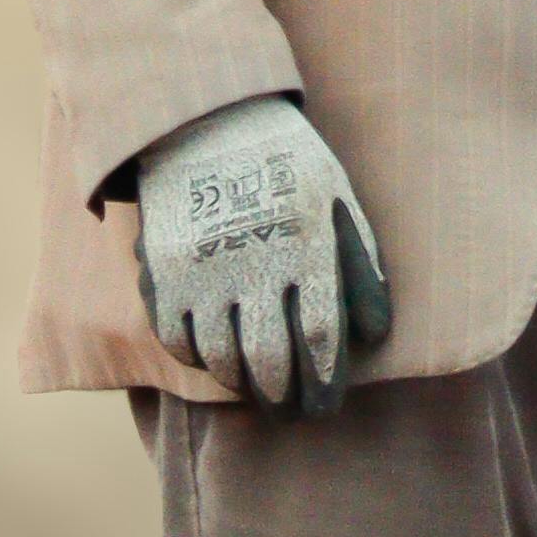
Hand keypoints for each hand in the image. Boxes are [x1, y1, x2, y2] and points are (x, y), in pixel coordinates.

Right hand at [132, 94, 392, 410]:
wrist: (204, 122)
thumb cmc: (285, 165)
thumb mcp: (337, 200)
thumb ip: (360, 268)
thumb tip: (373, 335)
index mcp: (304, 245)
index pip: (319, 339)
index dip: (324, 384)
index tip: (325, 406)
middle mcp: (252, 263)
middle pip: (269, 361)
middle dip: (284, 400)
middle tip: (291, 414)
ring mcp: (202, 271)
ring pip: (222, 359)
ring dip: (243, 384)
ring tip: (257, 389)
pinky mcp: (163, 273)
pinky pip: (178, 340)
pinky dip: (199, 358)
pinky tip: (216, 357)